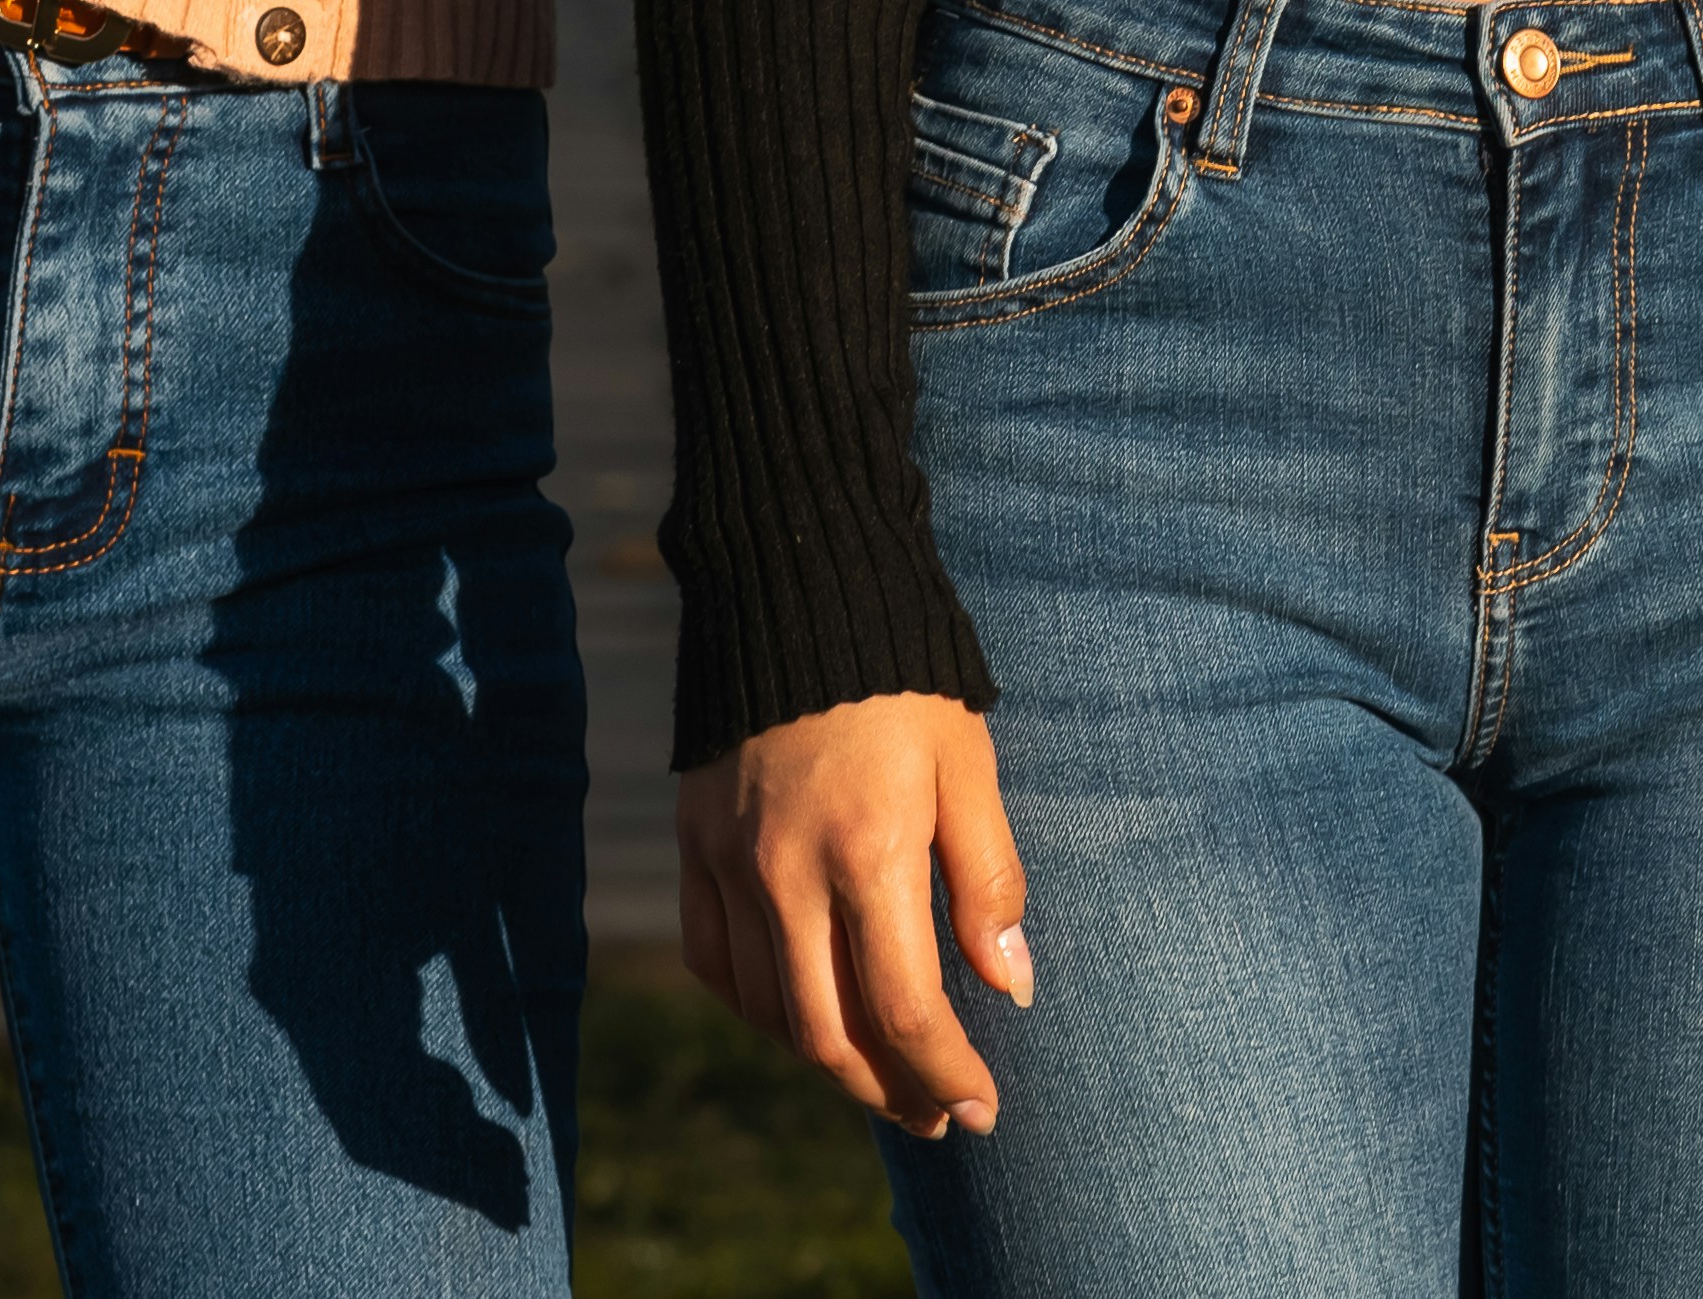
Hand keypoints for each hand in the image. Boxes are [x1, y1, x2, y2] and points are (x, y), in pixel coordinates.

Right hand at [674, 693, 1030, 1136]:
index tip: (983, 1109)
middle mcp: (787, 871)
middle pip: (828, 1034)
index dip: (947, 1075)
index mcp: (869, 851)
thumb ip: (989, 880)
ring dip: (827, 1063)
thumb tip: (1010, 989)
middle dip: (889, 1093)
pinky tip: (799, 1017)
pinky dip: (755, 1009)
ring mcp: (730, 861)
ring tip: (882, 1076)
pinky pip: (714, 961)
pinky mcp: (693, 844)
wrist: (796, 587)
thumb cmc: (903, 680)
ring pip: (768, 1010)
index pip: (904, 1009)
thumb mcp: (968, 765)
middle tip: (936, 1116)